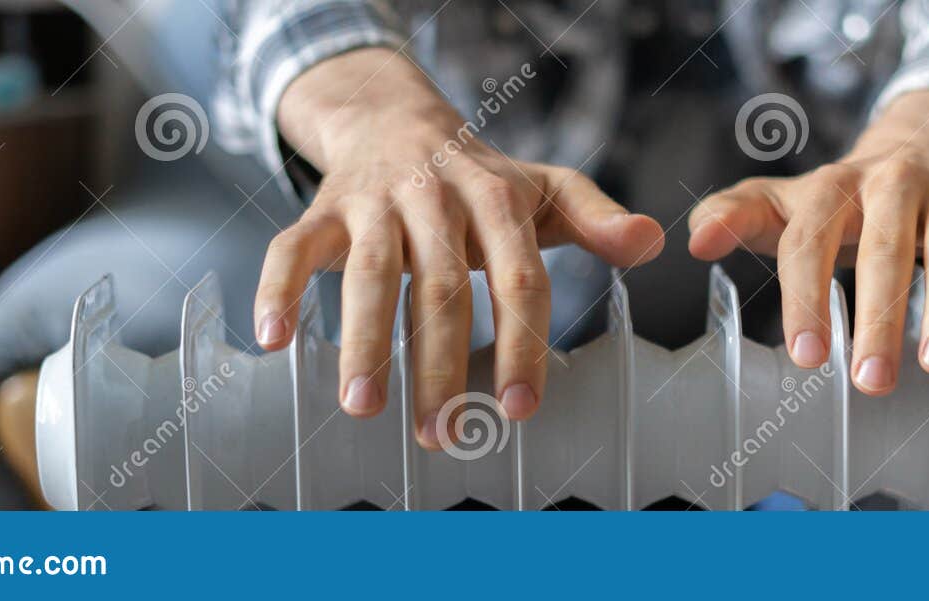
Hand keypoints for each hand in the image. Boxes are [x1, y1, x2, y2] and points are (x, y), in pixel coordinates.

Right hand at [258, 48, 663, 448]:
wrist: (396, 115)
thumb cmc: (480, 175)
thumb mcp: (544, 190)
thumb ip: (595, 220)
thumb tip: (654, 242)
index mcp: (498, 198)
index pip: (519, 277)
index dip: (523, 343)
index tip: (521, 407)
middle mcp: (436, 196)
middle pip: (440, 287)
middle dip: (441, 365)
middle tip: (443, 434)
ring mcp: (375, 201)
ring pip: (367, 274)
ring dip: (365, 343)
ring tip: (364, 407)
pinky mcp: (323, 207)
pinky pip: (291, 247)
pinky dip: (276, 290)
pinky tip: (273, 342)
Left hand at [688, 91, 928, 393]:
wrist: (923, 144)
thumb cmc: (843, 200)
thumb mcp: (787, 203)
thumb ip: (738, 216)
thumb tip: (693, 240)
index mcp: (832, 186)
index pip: (809, 240)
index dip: (805, 298)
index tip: (809, 358)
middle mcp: (893, 181)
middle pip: (882, 249)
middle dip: (878, 317)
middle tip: (871, 380)